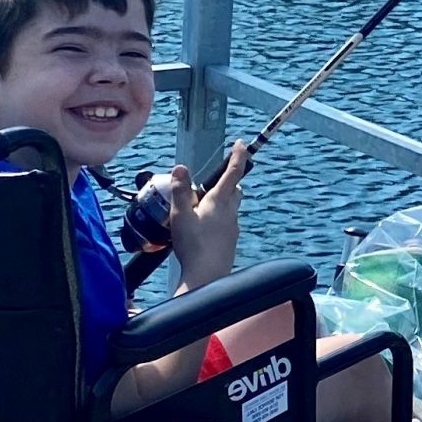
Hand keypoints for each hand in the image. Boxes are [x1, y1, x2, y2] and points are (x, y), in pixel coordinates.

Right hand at [166, 142, 248, 288]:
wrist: (207, 277)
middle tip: (216, 178)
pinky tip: (203, 228)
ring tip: (201, 205)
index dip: (238, 156)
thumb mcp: (181, 215)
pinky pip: (227, 223)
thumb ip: (180, 191)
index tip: (241, 144)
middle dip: (230, 180)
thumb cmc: (194, 245)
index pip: (233, 173)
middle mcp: (231, 212)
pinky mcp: (230, 241)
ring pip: (231, 207)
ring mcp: (232, 228)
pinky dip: (218, 218)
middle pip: (235, 190)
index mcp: (220, 201)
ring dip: (222, 200)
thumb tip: (181, 168)